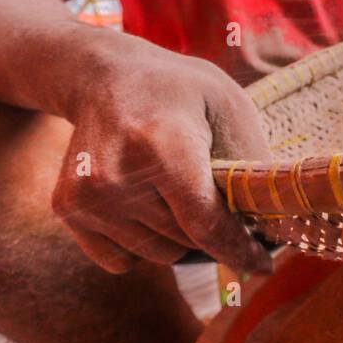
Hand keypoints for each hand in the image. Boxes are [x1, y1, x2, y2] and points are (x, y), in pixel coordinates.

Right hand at [52, 51, 273, 274]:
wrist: (102, 77)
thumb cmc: (178, 91)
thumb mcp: (228, 105)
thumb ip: (252, 161)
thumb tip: (274, 222)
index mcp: (162, 146)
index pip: (206, 224)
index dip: (239, 250)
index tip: (263, 265)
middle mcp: (117, 176)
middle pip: (186, 244)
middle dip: (213, 232)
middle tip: (218, 200)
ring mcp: (86, 197)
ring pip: (157, 256)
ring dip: (179, 237)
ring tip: (175, 189)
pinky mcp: (68, 209)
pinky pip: (122, 260)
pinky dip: (143, 244)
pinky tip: (145, 201)